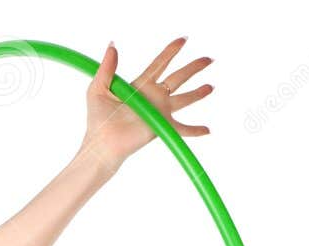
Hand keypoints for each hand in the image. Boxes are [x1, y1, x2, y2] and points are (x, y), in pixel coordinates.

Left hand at [82, 38, 212, 172]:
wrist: (101, 143)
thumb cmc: (97, 119)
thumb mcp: (98, 88)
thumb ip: (107, 67)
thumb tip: (112, 46)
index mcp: (140, 86)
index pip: (159, 64)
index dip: (171, 51)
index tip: (183, 40)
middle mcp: (153, 98)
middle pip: (178, 77)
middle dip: (194, 67)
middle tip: (209, 59)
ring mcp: (159, 112)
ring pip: (184, 98)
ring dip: (198, 93)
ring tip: (211, 87)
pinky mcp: (161, 127)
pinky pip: (182, 129)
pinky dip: (195, 130)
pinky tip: (207, 131)